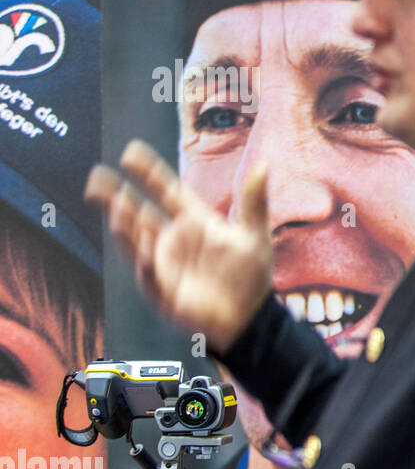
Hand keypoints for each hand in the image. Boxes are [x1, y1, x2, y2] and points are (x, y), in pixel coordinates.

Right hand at [84, 139, 273, 353]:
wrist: (250, 317)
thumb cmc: (251, 275)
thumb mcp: (255, 235)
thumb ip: (254, 203)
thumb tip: (262, 166)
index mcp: (194, 220)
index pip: (167, 190)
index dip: (149, 172)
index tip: (130, 152)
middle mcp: (174, 238)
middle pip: (139, 212)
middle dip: (117, 195)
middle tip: (97, 177)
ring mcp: (165, 262)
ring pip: (136, 239)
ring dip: (124, 224)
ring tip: (113, 205)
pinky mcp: (163, 289)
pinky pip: (149, 274)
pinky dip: (144, 261)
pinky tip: (142, 248)